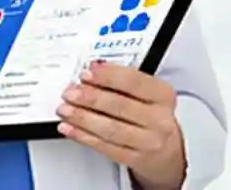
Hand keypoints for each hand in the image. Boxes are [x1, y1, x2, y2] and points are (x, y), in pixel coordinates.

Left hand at [56, 62, 185, 189]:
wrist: (166, 149)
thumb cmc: (150, 113)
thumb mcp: (146, 92)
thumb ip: (120, 81)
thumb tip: (91, 72)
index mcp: (162, 95)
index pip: (134, 81)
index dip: (108, 76)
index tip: (87, 73)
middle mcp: (159, 119)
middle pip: (120, 106)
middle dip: (90, 98)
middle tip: (70, 93)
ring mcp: (148, 142)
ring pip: (111, 129)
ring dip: (83, 118)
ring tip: (65, 110)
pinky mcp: (135, 159)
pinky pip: (106, 147)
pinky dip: (83, 137)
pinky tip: (70, 128)